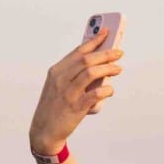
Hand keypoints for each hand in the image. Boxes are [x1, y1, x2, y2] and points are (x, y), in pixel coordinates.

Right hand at [29, 30, 123, 154]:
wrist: (44, 130)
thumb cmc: (56, 107)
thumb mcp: (61, 87)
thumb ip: (76, 76)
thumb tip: (101, 68)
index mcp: (57, 71)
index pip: (78, 52)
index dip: (94, 41)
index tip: (107, 32)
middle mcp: (61, 79)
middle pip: (86, 60)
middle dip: (105, 53)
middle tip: (119, 52)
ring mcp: (67, 93)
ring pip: (90, 73)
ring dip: (107, 69)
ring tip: (118, 68)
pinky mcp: (75, 107)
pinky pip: (94, 95)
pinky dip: (105, 90)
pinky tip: (110, 89)